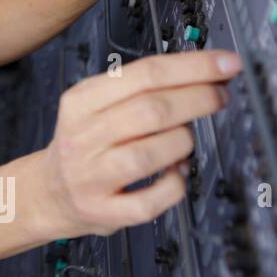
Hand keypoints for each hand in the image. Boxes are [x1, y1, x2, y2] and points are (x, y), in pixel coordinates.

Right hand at [37, 49, 240, 238]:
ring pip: (149, 154)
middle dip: (198, 100)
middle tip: (220, 97)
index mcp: (81, 101)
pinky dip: (175, 185)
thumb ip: (140, 90)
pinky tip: (175, 173)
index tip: (226, 65)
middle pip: (150, 111)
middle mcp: (83, 137)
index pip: (144, 74)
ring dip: (182, 143)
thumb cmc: (85, 144)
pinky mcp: (104, 211)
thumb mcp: (94, 104)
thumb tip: (206, 77)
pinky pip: (151, 200)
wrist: (51, 193)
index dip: (193, 68)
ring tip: (185, 141)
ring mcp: (91, 177)